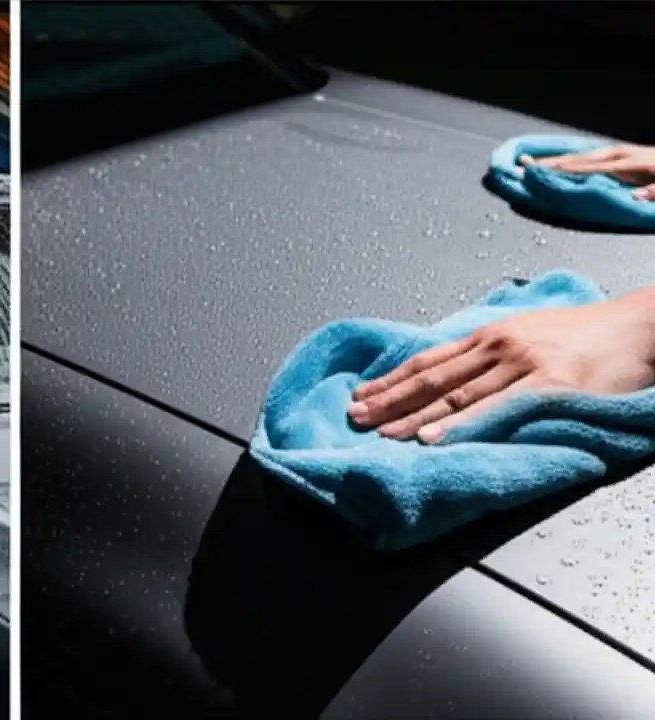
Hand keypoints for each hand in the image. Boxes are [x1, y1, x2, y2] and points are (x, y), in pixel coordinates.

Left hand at [347, 289, 654, 443]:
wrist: (640, 326)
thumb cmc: (586, 335)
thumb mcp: (528, 334)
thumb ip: (489, 354)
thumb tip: (450, 372)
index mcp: (490, 335)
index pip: (427, 360)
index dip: (390, 380)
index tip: (360, 397)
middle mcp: (498, 346)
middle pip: (432, 378)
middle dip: (389, 400)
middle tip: (354, 418)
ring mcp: (522, 365)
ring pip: (455, 396)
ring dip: (413, 417)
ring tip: (381, 433)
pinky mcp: (549, 386)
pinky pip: (495, 410)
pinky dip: (460, 425)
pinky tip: (433, 437)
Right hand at [520, 144, 654, 199]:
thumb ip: (653, 192)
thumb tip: (635, 196)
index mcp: (630, 163)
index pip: (589, 168)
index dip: (562, 170)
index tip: (537, 172)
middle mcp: (621, 154)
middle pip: (579, 158)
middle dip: (550, 162)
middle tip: (523, 165)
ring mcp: (621, 152)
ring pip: (583, 155)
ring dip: (557, 159)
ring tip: (533, 162)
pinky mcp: (622, 153)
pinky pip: (591, 155)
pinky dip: (572, 158)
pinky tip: (562, 160)